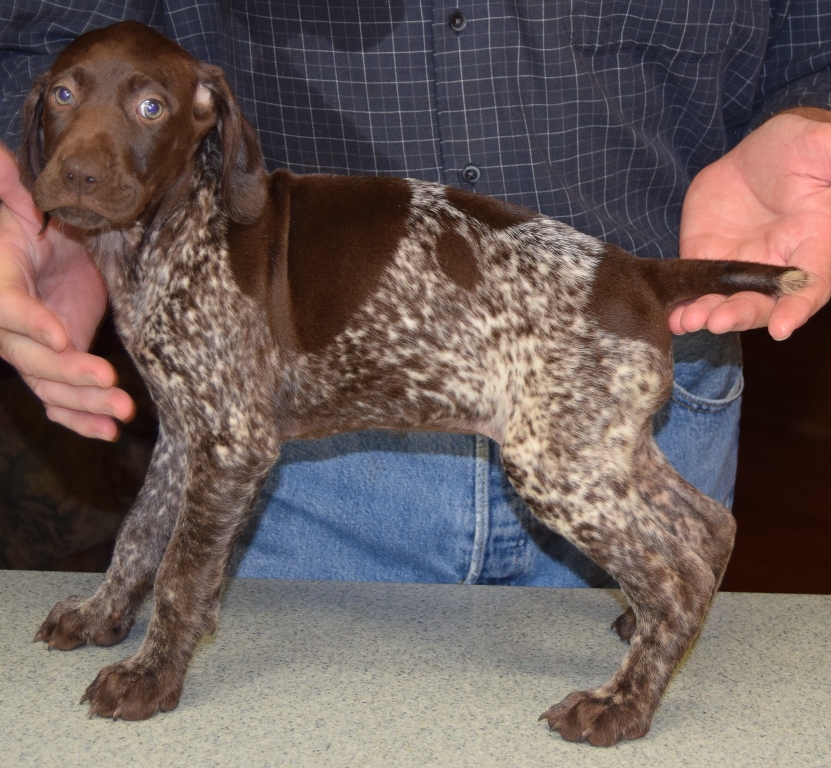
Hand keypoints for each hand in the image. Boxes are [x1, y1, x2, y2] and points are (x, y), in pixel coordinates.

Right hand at [0, 142, 133, 438]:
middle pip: (31, 357)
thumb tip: (1, 159)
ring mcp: (34, 351)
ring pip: (51, 386)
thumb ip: (11, 187)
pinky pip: (62, 400)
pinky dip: (82, 418)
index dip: (28, 322)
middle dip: (68, 371)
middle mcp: (12, 326)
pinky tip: (109, 431)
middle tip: (106, 380)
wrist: (56, 253)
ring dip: (84, 403)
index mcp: (0, 284)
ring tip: (121, 411)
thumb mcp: (27, 205)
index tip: (58, 334)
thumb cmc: (42, 228)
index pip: (6, 308)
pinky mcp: (56, 367)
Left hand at [670, 110, 830, 339]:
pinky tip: (672, 318)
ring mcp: (739, 268)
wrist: (753, 155)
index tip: (781, 328)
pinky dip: (683, 307)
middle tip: (717, 322)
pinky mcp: (706, 261)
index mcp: (813, 245)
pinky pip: (695, 289)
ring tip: (689, 321)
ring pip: (726, 302)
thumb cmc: (798, 149)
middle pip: (762, 304)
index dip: (796, 308)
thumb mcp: (819, 147)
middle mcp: (777, 266)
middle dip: (740, 315)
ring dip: (707, 315)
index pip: (810, 287)